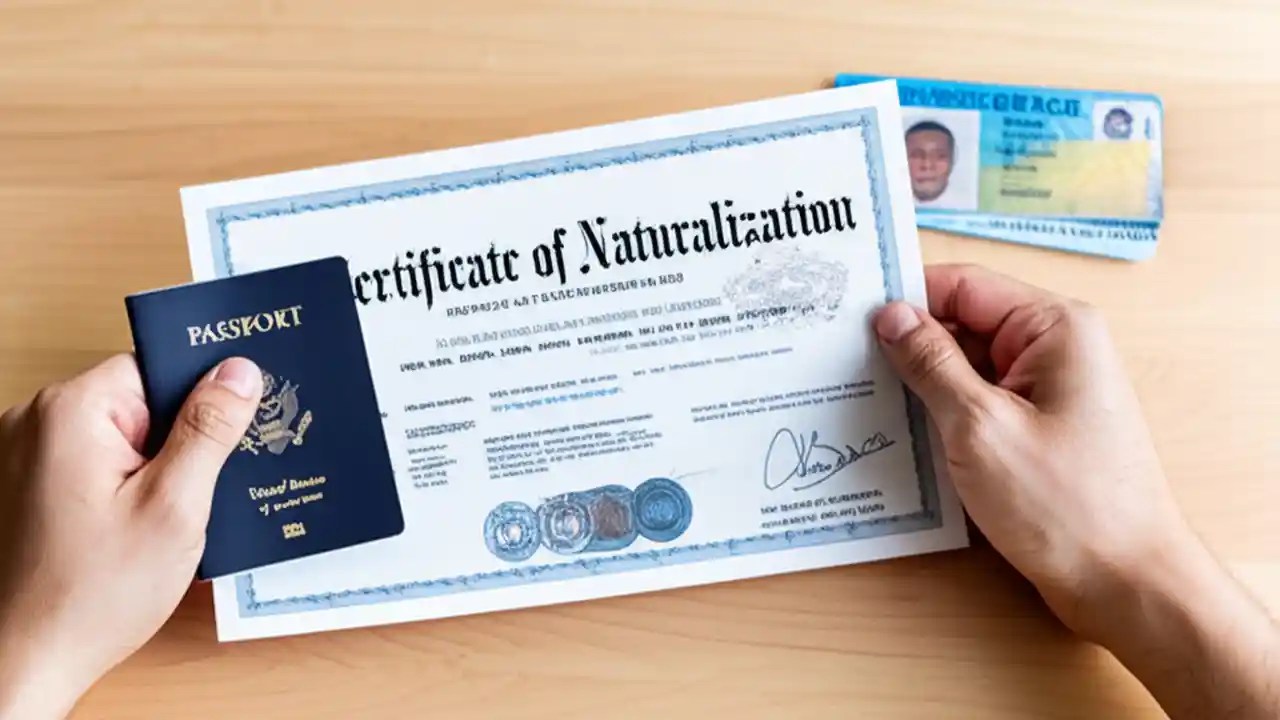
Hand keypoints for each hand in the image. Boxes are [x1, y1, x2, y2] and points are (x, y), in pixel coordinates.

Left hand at [0, 355, 260, 719]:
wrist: (27, 660)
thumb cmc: (92, 594)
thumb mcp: (175, 506)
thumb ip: (209, 430)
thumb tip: (238, 371)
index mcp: (71, 412)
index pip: (155, 366)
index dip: (202, 395)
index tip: (238, 421)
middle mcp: (38, 422)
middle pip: (140, 399)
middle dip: (184, 438)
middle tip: (211, 483)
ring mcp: (28, 454)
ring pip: (124, 433)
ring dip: (159, 465)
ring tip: (174, 513)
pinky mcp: (31, 484)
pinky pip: (99, 461)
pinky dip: (131, 484)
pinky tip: (146, 525)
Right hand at [873, 263, 1181, 631]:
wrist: (1126, 584)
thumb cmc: (1066, 506)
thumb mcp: (979, 426)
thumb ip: (931, 363)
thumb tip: (891, 316)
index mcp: (1054, 327)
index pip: (962, 285)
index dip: (904, 298)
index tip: (847, 317)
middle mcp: (1057, 348)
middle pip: (963, 323)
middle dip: (907, 344)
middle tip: (841, 364)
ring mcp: (1049, 390)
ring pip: (966, 367)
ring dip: (921, 385)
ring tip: (862, 400)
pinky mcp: (1039, 429)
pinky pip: (979, 403)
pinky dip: (942, 415)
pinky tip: (902, 433)